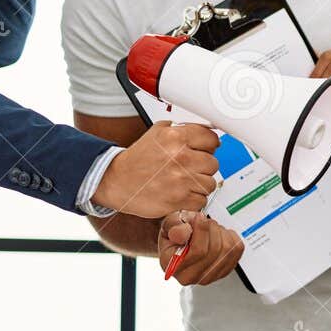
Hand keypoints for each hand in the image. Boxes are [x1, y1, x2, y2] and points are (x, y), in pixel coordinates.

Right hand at [95, 121, 220, 217]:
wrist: (116, 181)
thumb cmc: (137, 160)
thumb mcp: (156, 133)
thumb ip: (181, 129)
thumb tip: (205, 130)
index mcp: (175, 137)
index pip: (212, 139)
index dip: (208, 146)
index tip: (203, 150)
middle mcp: (179, 157)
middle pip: (213, 163)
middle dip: (203, 167)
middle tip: (188, 168)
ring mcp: (181, 179)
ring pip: (210, 183)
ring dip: (199, 185)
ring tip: (183, 181)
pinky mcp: (179, 199)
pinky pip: (202, 200)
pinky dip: (193, 199)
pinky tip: (180, 193)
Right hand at [158, 209, 243, 285]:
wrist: (181, 240)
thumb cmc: (174, 234)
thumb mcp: (169, 224)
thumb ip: (174, 227)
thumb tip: (183, 233)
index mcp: (173, 266)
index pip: (198, 251)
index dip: (202, 230)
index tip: (199, 218)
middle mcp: (190, 276)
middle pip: (215, 250)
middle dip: (212, 228)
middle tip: (204, 221)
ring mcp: (208, 276)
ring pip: (227, 249)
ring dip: (221, 232)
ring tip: (210, 228)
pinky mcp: (223, 271)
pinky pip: (237, 250)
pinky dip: (230, 237)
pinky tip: (219, 235)